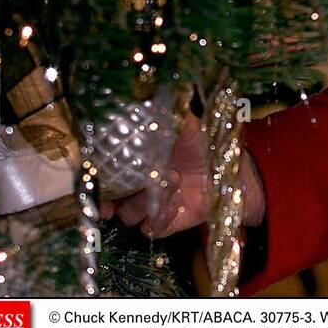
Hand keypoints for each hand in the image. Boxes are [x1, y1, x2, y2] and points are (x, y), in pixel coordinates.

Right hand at [101, 109, 265, 236]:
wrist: (231, 173)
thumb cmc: (204, 146)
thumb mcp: (187, 126)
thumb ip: (166, 116)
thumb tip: (148, 99)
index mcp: (133, 162)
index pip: (103, 173)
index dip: (97, 177)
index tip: (98, 178)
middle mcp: (134, 187)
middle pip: (108, 198)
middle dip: (117, 193)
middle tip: (139, 179)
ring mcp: (147, 207)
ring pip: (128, 214)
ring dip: (149, 200)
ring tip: (176, 179)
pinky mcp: (162, 225)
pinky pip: (149, 228)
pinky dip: (162, 217)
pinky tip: (179, 202)